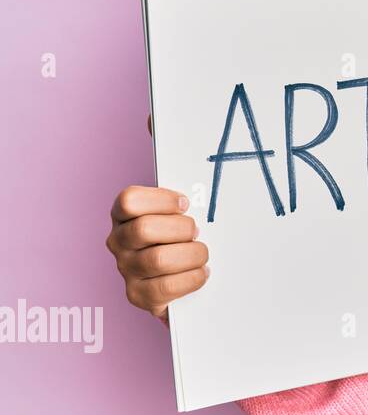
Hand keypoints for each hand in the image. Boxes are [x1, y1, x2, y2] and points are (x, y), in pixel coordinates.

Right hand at [104, 113, 208, 323]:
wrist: (196, 274)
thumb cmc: (189, 228)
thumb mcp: (184, 195)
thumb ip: (170, 156)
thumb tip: (154, 115)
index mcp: (125, 212)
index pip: (128, 200)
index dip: (162, 200)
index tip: (188, 203)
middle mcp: (118, 241)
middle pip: (143, 230)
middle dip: (181, 230)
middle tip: (199, 231)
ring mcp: (125, 271)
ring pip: (155, 260)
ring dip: (190, 256)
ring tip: (203, 253)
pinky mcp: (139, 299)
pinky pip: (164, 290)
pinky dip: (191, 280)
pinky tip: (203, 273)